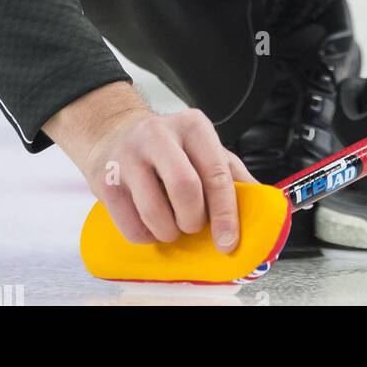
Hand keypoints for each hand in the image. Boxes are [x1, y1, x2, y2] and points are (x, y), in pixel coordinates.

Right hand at [65, 97, 258, 253]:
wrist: (114, 131)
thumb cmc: (168, 146)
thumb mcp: (203, 147)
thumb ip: (232, 173)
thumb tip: (262, 203)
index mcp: (193, 126)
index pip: (216, 172)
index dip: (225, 212)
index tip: (228, 240)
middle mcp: (159, 135)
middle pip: (186, 190)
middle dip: (193, 220)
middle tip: (193, 226)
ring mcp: (128, 156)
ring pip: (155, 213)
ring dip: (169, 232)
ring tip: (171, 225)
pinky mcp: (104, 180)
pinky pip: (131, 226)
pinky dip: (146, 236)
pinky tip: (150, 224)